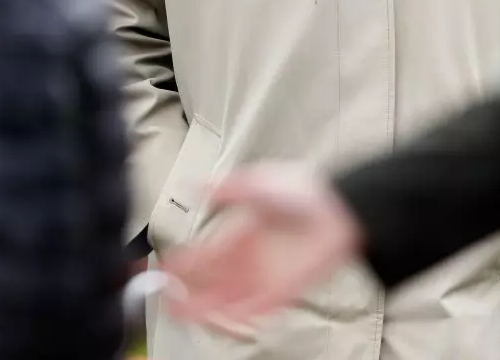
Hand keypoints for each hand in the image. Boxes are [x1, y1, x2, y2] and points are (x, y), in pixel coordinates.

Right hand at [165, 162, 361, 328]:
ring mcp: (263, 276)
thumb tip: (197, 187)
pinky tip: (210, 317)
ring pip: (223, 299)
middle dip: (184, 287)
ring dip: (199, 306)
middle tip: (160, 293)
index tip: (162, 266)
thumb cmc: (303, 190)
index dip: (183, 260)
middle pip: (209, 280)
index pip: (206, 252)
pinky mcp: (279, 292)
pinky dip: (229, 318)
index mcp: (243, 232)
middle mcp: (250, 257)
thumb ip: (227, 189)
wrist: (339, 207)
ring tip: (175, 309)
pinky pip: (249, 311)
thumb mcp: (258, 181)